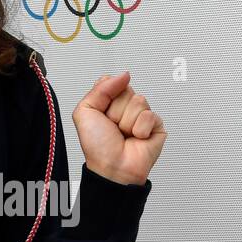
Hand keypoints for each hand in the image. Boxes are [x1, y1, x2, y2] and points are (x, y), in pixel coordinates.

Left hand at [71, 71, 166, 186]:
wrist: (112, 167)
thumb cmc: (98, 145)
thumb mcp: (85, 111)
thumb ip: (101, 88)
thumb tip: (123, 75)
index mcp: (109, 102)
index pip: (113, 82)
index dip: (106, 96)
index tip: (102, 112)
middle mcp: (125, 107)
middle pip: (126, 90)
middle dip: (116, 110)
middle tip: (113, 127)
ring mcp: (141, 116)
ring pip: (139, 101)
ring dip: (127, 121)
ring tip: (124, 134)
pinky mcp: (156, 125)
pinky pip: (150, 115)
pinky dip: (140, 129)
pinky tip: (136, 138)